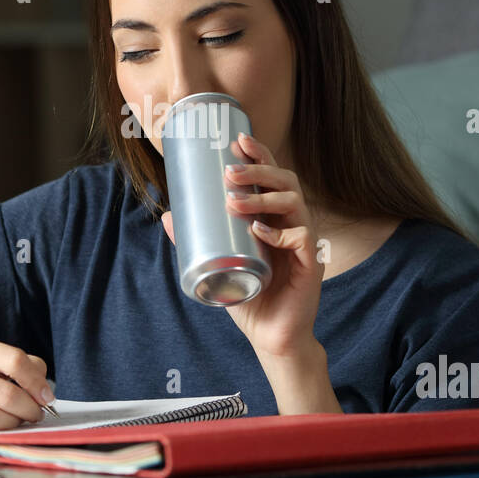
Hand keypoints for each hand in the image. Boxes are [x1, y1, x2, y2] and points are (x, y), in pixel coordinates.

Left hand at [160, 131, 323, 360]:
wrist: (271, 337)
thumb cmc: (249, 297)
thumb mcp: (218, 265)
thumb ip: (196, 241)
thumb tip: (167, 216)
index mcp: (275, 218)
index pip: (272, 177)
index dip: (260, 155)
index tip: (237, 140)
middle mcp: (292, 224)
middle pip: (286, 182)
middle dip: (258, 170)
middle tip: (230, 171)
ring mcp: (304, 243)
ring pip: (294, 203)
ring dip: (264, 197)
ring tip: (235, 201)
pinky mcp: (311, 265)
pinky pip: (302, 237)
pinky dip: (281, 232)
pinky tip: (260, 231)